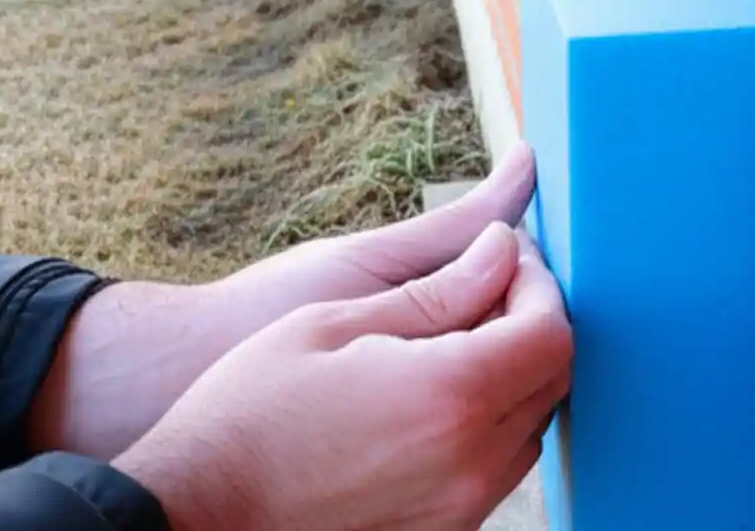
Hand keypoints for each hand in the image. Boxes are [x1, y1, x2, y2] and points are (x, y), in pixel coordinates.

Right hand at [112, 228, 571, 530]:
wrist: (200, 509)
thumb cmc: (251, 411)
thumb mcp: (335, 321)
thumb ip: (438, 290)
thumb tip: (501, 249)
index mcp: (450, 395)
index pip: (551, 331)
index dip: (538, 284)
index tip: (505, 258)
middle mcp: (473, 461)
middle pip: (553, 377)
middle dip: (532, 321)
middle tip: (485, 288)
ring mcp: (463, 507)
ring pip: (531, 423)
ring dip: (513, 372)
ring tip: (455, 341)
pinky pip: (498, 466)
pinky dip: (488, 421)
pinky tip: (435, 396)